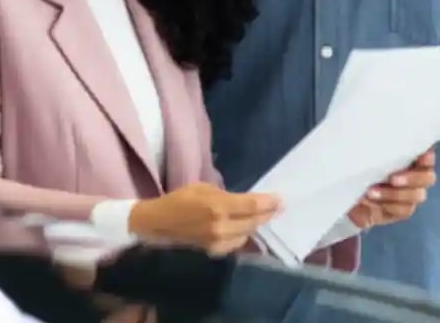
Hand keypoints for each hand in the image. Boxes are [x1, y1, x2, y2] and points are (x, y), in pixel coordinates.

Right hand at [128, 182, 280, 255]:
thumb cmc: (179, 199)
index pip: (252, 205)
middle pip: (254, 221)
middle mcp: (221, 225)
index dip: (269, 203)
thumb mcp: (203, 188)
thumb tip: (245, 201)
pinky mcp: (214, 251)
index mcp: (218, 206)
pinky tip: (242, 228)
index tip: (281, 199)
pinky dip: (242, 234)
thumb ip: (225, 195)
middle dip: (267, 213)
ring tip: (261, 216)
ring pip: (247, 233)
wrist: (158, 223)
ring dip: (255, 224)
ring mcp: (218, 241)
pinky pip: (236, 243)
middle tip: (278, 207)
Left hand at [347, 148, 436, 228]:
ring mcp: (409, 195)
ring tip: (372, 191)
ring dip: (395, 194)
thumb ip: (376, 145)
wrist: (341, 193)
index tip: (421, 155)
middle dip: (412, 178)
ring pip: (417, 195)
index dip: (427, 156)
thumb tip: (378, 132)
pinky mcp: (400, 210)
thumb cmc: (354, 166)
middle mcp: (414, 175)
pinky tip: (372, 200)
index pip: (427, 155)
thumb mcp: (362, 153)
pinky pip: (404, 210)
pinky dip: (389, 205)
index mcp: (409, 157)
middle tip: (392, 178)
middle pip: (428, 177)